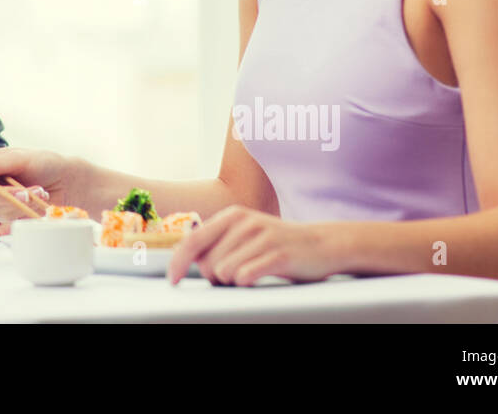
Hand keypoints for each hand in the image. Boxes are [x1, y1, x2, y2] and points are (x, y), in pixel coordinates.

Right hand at [0, 146, 76, 223]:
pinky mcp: (6, 217)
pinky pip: (6, 223)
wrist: (66, 182)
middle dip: (3, 196)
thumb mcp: (19, 158)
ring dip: (18, 204)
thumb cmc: (43, 163)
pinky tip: (38, 199)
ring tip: (37, 191)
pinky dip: (25, 211)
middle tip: (24, 191)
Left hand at [166, 204, 340, 285]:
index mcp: (232, 216)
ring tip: (252, 274)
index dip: (178, 262)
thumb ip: (219, 242)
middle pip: (208, 264)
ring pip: (224, 272)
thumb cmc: (279, 245)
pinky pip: (245, 277)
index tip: (173, 280)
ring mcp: (261, 237)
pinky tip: (259, 277)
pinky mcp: (278, 254)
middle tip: (237, 276)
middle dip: (216, 278)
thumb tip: (188, 259)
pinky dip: (248, 282)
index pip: (193, 240)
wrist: (324, 244)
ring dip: (234, 282)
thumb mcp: (246, 235)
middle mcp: (244, 222)